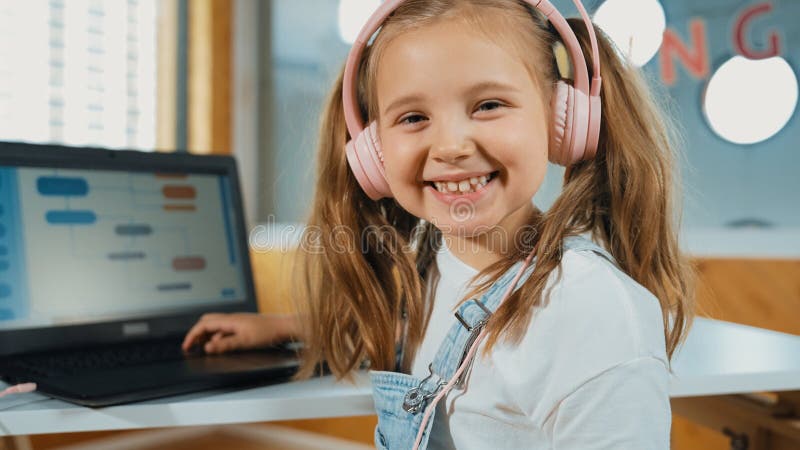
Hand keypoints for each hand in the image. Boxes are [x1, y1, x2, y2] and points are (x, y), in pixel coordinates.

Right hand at [181, 312, 297, 354]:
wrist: (284, 327)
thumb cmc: (268, 332)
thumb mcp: (244, 341)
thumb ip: (225, 345)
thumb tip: (207, 348)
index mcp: (229, 320)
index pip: (203, 324)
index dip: (192, 335)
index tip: (186, 346)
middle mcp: (232, 319)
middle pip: (207, 322)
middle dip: (197, 334)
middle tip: (192, 347)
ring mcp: (237, 322)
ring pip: (216, 327)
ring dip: (207, 337)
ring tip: (204, 348)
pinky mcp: (243, 326)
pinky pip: (225, 330)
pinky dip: (218, 338)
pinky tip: (221, 346)